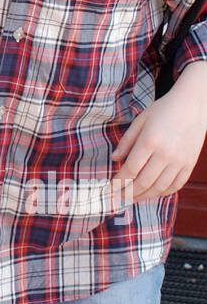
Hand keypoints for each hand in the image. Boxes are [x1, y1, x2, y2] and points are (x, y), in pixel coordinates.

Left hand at [113, 67, 206, 201]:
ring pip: (159, 187)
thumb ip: (126, 141)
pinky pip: (176, 185)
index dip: (118, 183)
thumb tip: (114, 159)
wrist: (193, 104)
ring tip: (133, 198)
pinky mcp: (189, 164)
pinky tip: (153, 192)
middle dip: (128, 193)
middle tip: (118, 198)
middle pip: (143, 182)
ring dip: (144, 196)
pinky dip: (163, 192)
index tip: (110, 189)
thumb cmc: (163, 110)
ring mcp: (180, 161)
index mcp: (149, 141)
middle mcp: (165, 154)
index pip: (130, 170)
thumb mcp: (140, 120)